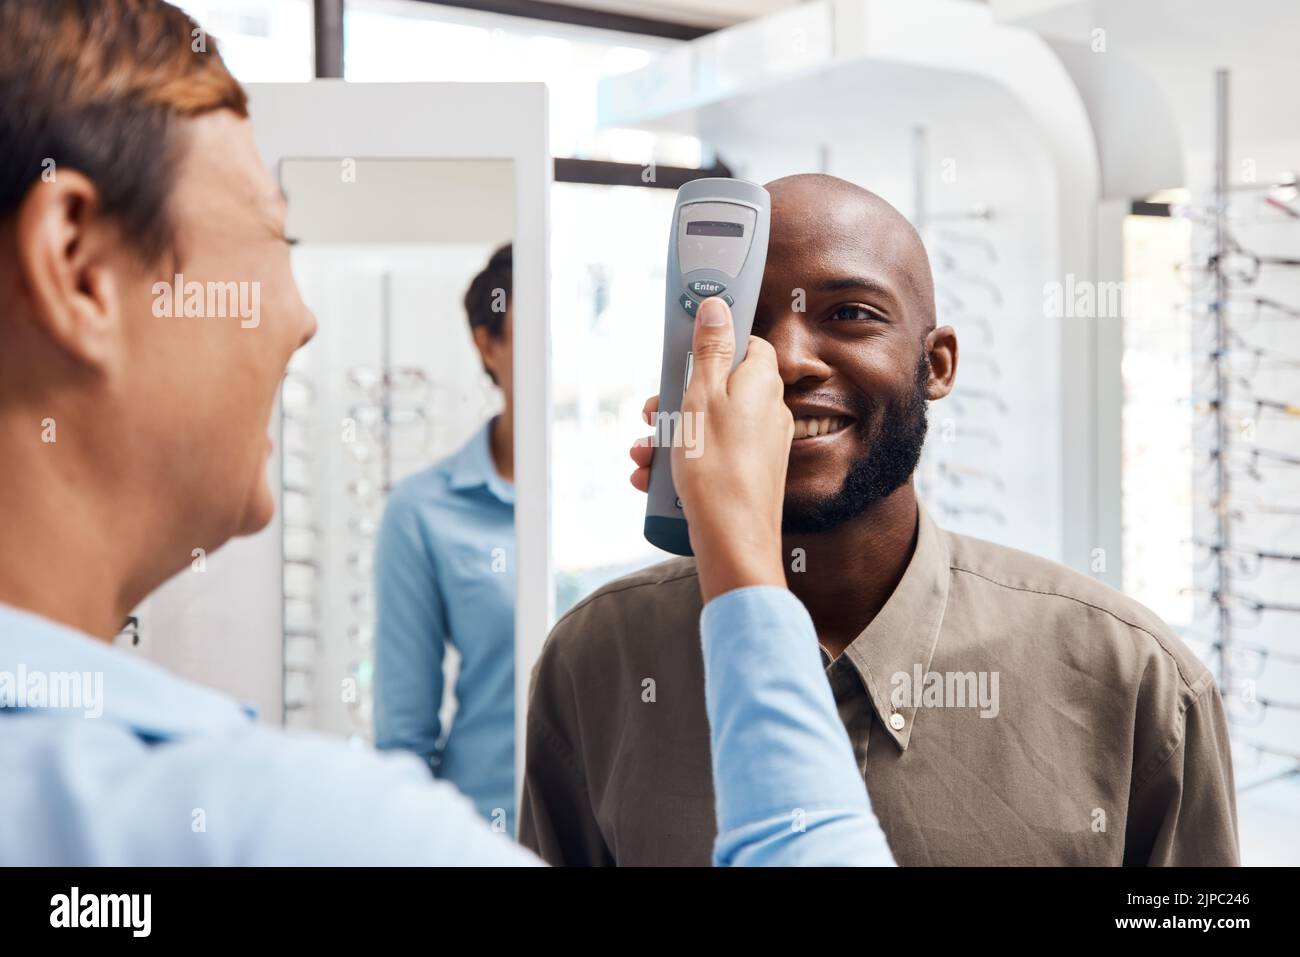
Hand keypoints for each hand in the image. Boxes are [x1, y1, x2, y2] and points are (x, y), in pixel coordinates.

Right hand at [629, 297, 792, 602]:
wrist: (732, 540)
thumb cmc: (717, 469)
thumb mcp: (702, 397)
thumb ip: (709, 350)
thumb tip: (717, 306)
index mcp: (761, 383)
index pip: (746, 345)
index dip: (712, 346)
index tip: (682, 353)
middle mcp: (767, 411)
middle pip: (717, 387)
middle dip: (675, 400)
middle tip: (651, 414)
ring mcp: (759, 445)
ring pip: (706, 425)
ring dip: (669, 436)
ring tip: (643, 455)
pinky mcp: (747, 475)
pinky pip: (709, 456)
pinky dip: (679, 462)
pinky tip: (652, 478)